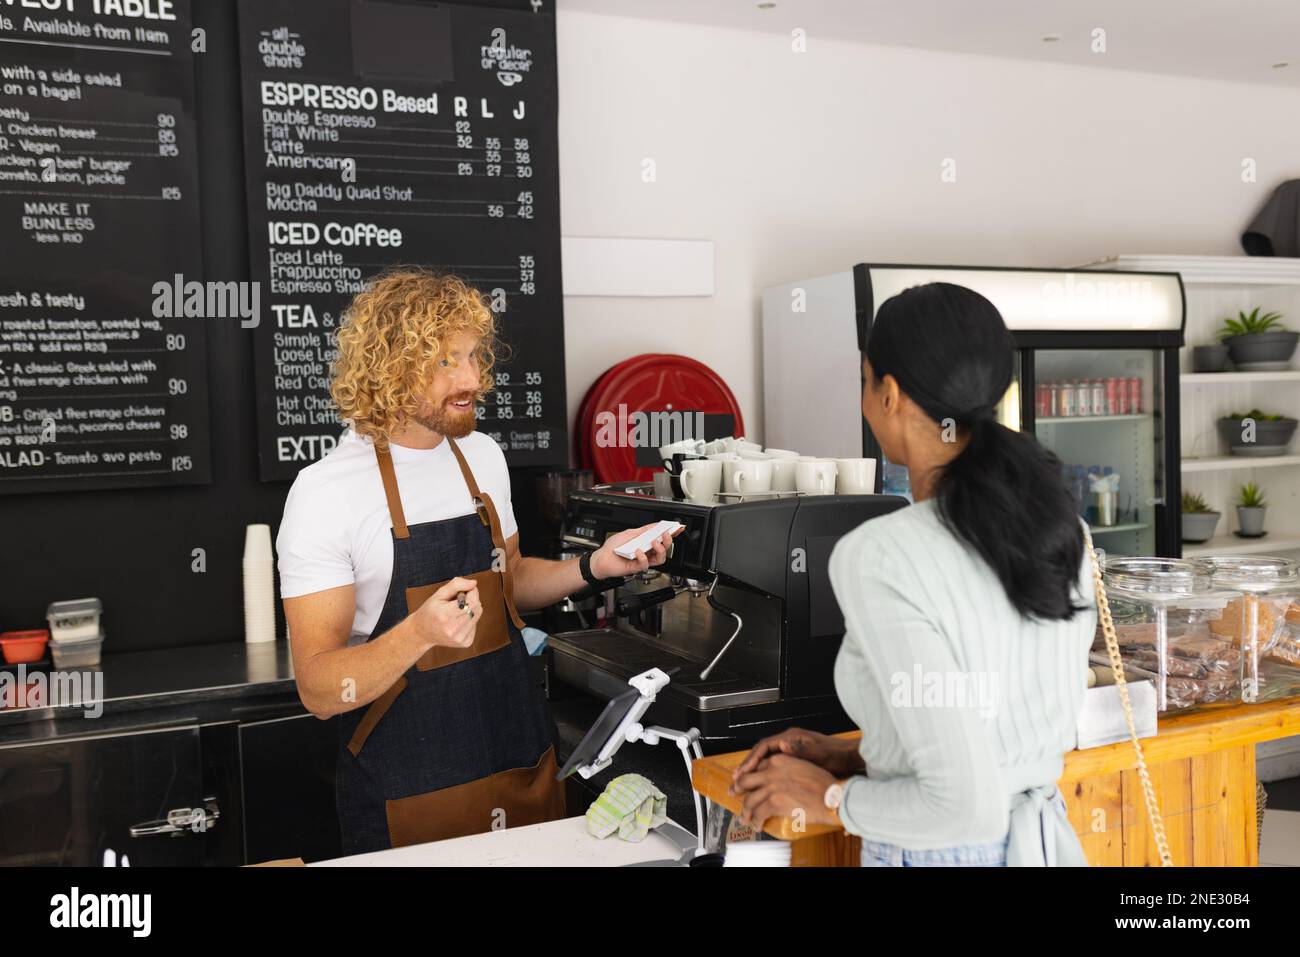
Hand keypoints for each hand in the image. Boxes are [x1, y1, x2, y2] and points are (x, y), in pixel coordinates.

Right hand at [412, 577, 480, 648]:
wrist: (422, 633)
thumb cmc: (430, 611)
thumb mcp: (438, 594)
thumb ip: (456, 585)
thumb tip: (474, 583)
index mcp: (445, 615)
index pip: (472, 601)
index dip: (472, 592)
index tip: (464, 591)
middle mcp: (453, 629)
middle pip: (477, 607)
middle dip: (471, 599)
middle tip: (458, 601)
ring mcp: (460, 638)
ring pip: (477, 615)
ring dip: (470, 609)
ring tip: (456, 611)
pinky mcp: (466, 642)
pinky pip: (475, 624)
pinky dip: (469, 620)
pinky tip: (457, 622)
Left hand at [589, 523, 680, 578]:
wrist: (601, 558)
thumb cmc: (613, 547)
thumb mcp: (629, 533)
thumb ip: (643, 530)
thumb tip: (656, 525)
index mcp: (646, 543)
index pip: (661, 538)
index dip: (671, 534)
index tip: (677, 528)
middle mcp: (647, 552)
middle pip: (664, 549)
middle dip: (668, 541)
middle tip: (666, 534)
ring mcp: (643, 560)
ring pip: (660, 559)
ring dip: (660, 549)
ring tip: (654, 542)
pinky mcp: (637, 567)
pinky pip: (646, 564)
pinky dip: (643, 557)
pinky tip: (638, 551)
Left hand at [730, 752, 837, 829]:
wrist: (832, 796)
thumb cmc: (824, 784)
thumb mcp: (804, 766)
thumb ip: (788, 769)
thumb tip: (781, 779)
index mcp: (780, 759)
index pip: (757, 766)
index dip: (749, 774)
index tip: (745, 780)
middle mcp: (772, 770)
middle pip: (747, 780)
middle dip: (738, 788)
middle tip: (734, 793)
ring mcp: (771, 786)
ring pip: (750, 799)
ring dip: (745, 810)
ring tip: (744, 817)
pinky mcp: (773, 802)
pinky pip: (758, 813)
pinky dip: (755, 821)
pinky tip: (756, 825)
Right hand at [732, 727, 863, 779]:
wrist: (849, 758)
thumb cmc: (836, 755)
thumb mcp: (818, 753)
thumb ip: (800, 749)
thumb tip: (783, 745)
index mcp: (791, 738)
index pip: (764, 747)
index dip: (751, 760)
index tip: (742, 772)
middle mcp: (788, 741)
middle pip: (761, 752)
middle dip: (748, 766)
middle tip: (736, 780)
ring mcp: (791, 748)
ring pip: (766, 758)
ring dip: (754, 770)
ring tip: (743, 783)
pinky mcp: (794, 757)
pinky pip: (773, 763)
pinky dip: (764, 772)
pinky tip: (760, 782)